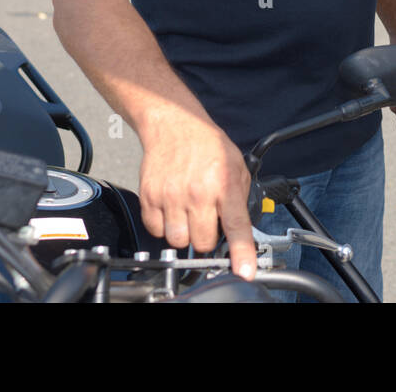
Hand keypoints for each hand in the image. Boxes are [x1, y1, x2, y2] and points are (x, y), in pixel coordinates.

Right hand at [136, 109, 256, 279]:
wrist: (175, 125)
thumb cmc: (208, 144)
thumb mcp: (238, 166)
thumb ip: (240, 198)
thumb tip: (241, 230)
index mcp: (224, 185)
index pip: (235, 227)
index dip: (241, 253)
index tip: (244, 270)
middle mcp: (197, 192)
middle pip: (203, 242)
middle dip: (207, 236)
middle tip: (207, 218)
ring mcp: (171, 196)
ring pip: (178, 240)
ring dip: (184, 233)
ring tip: (188, 212)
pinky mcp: (150, 197)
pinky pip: (156, 230)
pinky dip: (164, 226)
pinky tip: (172, 208)